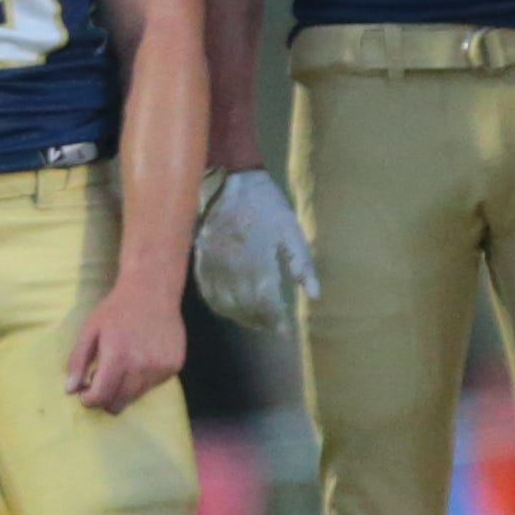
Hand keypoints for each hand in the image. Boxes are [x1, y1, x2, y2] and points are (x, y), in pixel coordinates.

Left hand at [66, 283, 185, 415]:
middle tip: (101, 381)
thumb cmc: (116, 310)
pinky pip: (153, 385)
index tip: (85, 392)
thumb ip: (77, 361)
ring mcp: (161, 368)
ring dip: (124, 389)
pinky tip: (141, 358)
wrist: (153, 291)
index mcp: (118, 357)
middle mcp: (142, 366)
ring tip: (121, 368)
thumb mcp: (89, 331)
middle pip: (119, 404)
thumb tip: (70, 390)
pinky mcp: (174, 366)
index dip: (88, 400)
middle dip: (105, 398)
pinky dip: (142, 379)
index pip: (101, 397)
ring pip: (136, 397)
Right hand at [190, 167, 317, 332]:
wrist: (230, 184)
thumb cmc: (267, 207)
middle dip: (261, 322)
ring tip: (257, 322)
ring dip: (242, 318)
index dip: (276, 320)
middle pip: (245, 309)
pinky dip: (221, 307)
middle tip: (273, 327)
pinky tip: (232, 309)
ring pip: (226, 306)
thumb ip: (302, 266)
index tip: (285, 330)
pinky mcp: (201, 263)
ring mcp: (214, 268)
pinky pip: (209, 295)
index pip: (266, 304)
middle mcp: (232, 271)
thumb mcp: (292, 231)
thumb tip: (314, 296)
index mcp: (258, 263)